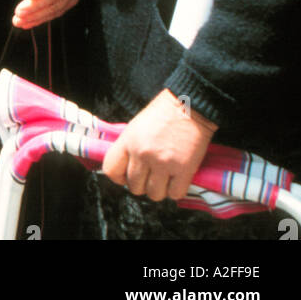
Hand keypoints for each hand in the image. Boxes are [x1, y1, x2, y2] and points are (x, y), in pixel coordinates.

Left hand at [102, 90, 216, 202]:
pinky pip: (174, 194)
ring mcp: (163, 163)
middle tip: (150, 175)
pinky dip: (176, 190)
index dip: (119, 177)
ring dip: (160, 189)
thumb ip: (129, 146)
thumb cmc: (164, 112)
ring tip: (165, 177)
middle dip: (142, 184)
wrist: (189, 105)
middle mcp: (143, 154)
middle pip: (134, 187)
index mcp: (129, 141)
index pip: (111, 170)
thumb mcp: (137, 125)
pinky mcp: (183, 170)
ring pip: (154, 194)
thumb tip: (126, 167)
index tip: (127, 176)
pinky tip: (177, 179)